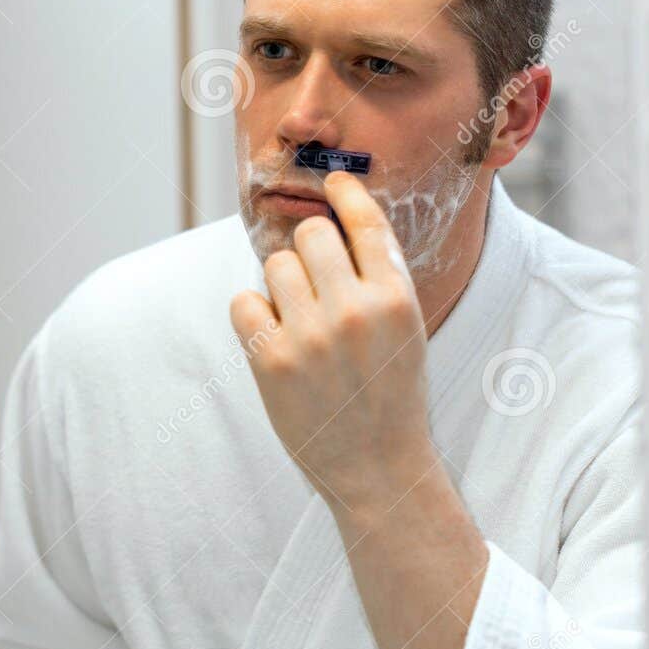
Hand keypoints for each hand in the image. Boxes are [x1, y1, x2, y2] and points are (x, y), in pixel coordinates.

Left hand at [229, 171, 433, 510]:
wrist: (377, 465)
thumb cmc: (389, 389)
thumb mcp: (406, 327)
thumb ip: (379, 274)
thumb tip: (339, 216)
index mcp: (396, 297)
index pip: (365, 220)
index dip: (345, 193)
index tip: (334, 182)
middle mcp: (355, 310)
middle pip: (311, 232)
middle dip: (308, 250)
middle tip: (314, 283)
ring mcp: (311, 336)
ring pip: (274, 263)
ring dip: (280, 283)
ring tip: (298, 319)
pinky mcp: (272, 361)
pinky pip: (242, 301)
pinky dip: (251, 314)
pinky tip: (272, 337)